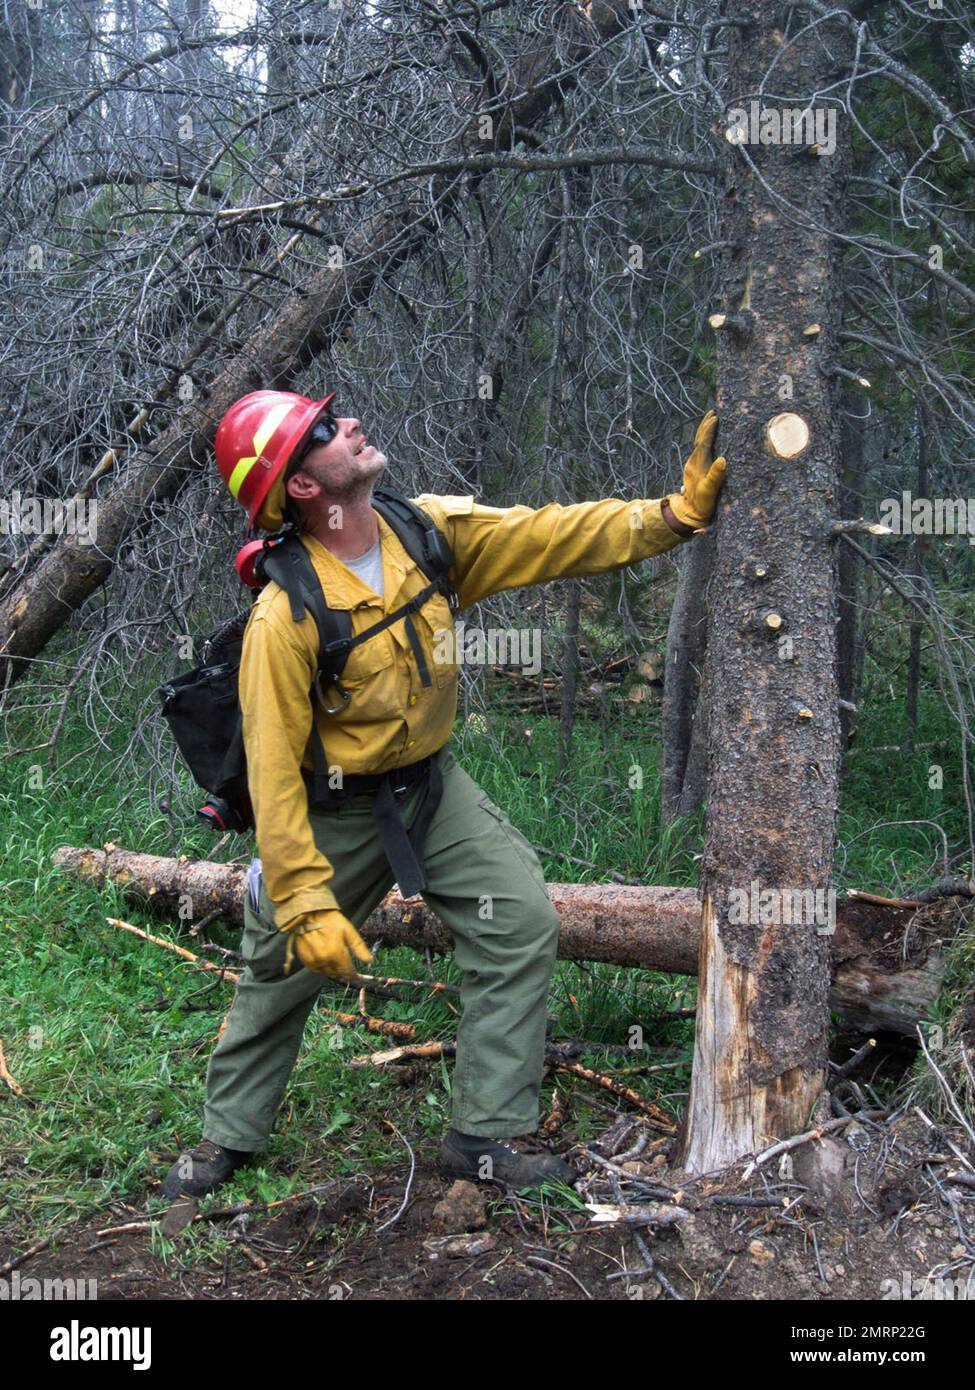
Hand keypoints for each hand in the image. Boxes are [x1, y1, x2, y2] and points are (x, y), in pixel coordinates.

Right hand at [284, 909, 372, 979]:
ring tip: (336, 960)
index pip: (347, 971)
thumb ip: (359, 947)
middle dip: (343, 971)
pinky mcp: (305, 960)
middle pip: (337, 973)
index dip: (353, 974)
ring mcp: (312, 961)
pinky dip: (322, 967)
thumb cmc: (329, 920)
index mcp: (335, 953)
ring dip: (333, 970)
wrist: (308, 913)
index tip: (355, 974)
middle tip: (346, 964)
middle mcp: (323, 960)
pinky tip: (326, 959)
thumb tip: (369, 960)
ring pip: (327, 973)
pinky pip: (316, 969)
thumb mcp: (348, 930)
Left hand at [667, 409, 726, 530]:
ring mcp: (693, 465)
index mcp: (697, 465)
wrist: (688, 514)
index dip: (709, 429)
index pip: (703, 442)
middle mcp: (693, 462)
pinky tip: (709, 438)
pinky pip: (700, 449)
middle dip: (705, 425)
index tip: (716, 417)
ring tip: (711, 419)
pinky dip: (705, 439)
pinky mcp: (695, 468)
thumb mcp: (709, 491)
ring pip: (699, 443)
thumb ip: (715, 476)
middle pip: (699, 439)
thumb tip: (723, 460)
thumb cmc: (701, 504)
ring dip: (705, 430)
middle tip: (713, 411)